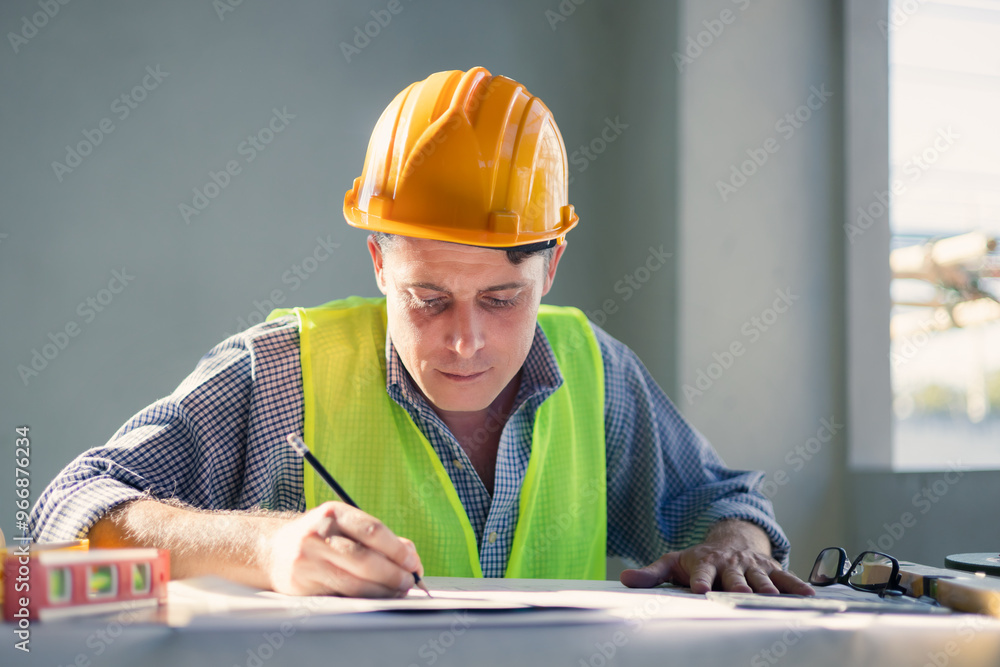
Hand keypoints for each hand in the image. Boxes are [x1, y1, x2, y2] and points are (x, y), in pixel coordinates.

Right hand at [264, 501, 423, 597]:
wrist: (272, 551)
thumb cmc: (320, 538)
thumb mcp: (344, 526)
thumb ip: (378, 538)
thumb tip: (411, 556)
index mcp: (333, 513)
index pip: (372, 530)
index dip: (397, 549)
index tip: (413, 562)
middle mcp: (318, 534)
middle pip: (364, 558)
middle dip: (392, 573)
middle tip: (409, 581)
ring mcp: (307, 560)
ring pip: (353, 582)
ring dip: (382, 590)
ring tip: (398, 592)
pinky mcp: (302, 584)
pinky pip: (340, 595)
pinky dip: (363, 598)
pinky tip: (376, 598)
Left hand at [620, 520, 813, 594]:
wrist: (730, 541)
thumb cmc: (697, 558)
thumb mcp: (671, 562)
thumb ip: (650, 574)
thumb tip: (624, 579)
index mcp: (704, 562)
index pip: (701, 573)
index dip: (700, 580)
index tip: (699, 589)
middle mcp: (730, 564)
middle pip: (733, 577)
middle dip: (736, 585)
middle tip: (738, 593)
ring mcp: (752, 567)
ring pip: (760, 580)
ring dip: (766, 588)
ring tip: (772, 599)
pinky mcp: (771, 570)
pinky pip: (787, 579)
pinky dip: (798, 587)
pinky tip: (809, 597)